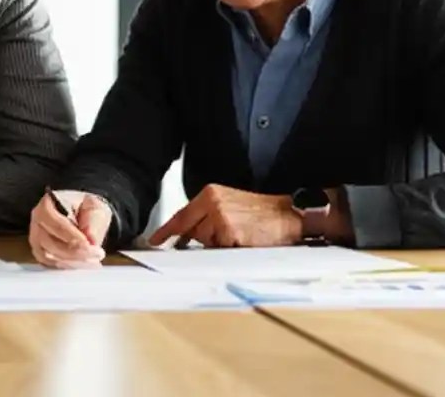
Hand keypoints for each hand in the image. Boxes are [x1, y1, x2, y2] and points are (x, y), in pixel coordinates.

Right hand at [28, 190, 111, 268]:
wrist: (80, 212)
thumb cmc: (84, 207)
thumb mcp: (94, 206)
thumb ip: (93, 221)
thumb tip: (91, 239)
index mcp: (46, 206)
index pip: (55, 224)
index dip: (72, 236)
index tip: (89, 245)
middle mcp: (37, 223)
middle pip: (49, 243)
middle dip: (74, 252)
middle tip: (95, 255)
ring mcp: (36, 240)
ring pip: (49, 257)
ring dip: (72, 262)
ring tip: (92, 261)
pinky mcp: (40, 254)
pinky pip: (50, 265)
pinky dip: (67, 267)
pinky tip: (82, 265)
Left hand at [148, 184, 299, 247]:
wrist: (290, 216)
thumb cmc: (263, 213)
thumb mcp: (230, 205)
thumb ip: (207, 216)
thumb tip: (186, 236)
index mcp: (210, 194)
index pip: (181, 215)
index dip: (166, 231)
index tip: (154, 240)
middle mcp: (212, 203)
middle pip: (194, 233)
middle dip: (207, 239)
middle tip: (231, 235)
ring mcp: (220, 218)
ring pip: (207, 244)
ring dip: (221, 245)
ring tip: (242, 235)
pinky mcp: (230, 233)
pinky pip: (221, 251)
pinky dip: (232, 251)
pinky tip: (246, 241)